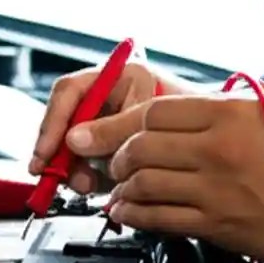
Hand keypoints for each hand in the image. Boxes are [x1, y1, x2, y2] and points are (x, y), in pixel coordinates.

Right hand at [30, 60, 194, 192]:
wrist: (217, 146)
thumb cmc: (195, 123)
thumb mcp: (147, 123)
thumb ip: (111, 132)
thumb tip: (73, 142)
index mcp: (122, 76)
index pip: (69, 92)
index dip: (53, 123)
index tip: (46, 153)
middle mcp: (113, 95)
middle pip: (67, 121)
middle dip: (61, 152)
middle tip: (60, 177)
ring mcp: (112, 121)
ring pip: (74, 146)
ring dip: (74, 169)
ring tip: (86, 185)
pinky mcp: (115, 147)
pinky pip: (89, 161)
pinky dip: (88, 176)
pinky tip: (95, 185)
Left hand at [69, 93, 263, 262]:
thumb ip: (229, 105)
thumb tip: (190, 106)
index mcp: (231, 113)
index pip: (154, 111)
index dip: (120, 123)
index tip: (103, 130)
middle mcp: (219, 148)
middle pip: (139, 146)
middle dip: (112, 155)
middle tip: (107, 162)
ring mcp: (217, 189)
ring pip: (144, 183)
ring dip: (121, 187)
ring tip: (116, 190)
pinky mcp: (220, 225)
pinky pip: (161, 219)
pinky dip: (136, 215)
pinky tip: (128, 212)